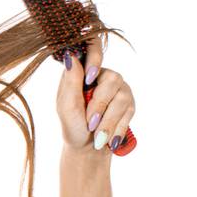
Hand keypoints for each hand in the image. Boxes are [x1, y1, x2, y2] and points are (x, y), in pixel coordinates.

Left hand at [55, 37, 136, 153]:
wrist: (87, 147)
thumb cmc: (72, 125)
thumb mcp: (66, 106)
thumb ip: (70, 81)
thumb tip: (70, 54)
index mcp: (85, 71)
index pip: (94, 50)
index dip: (95, 58)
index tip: (90, 76)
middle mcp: (104, 76)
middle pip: (112, 80)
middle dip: (100, 106)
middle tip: (89, 123)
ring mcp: (119, 89)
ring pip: (122, 98)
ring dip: (108, 122)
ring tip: (97, 137)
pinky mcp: (129, 103)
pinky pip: (129, 112)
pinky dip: (116, 129)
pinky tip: (108, 139)